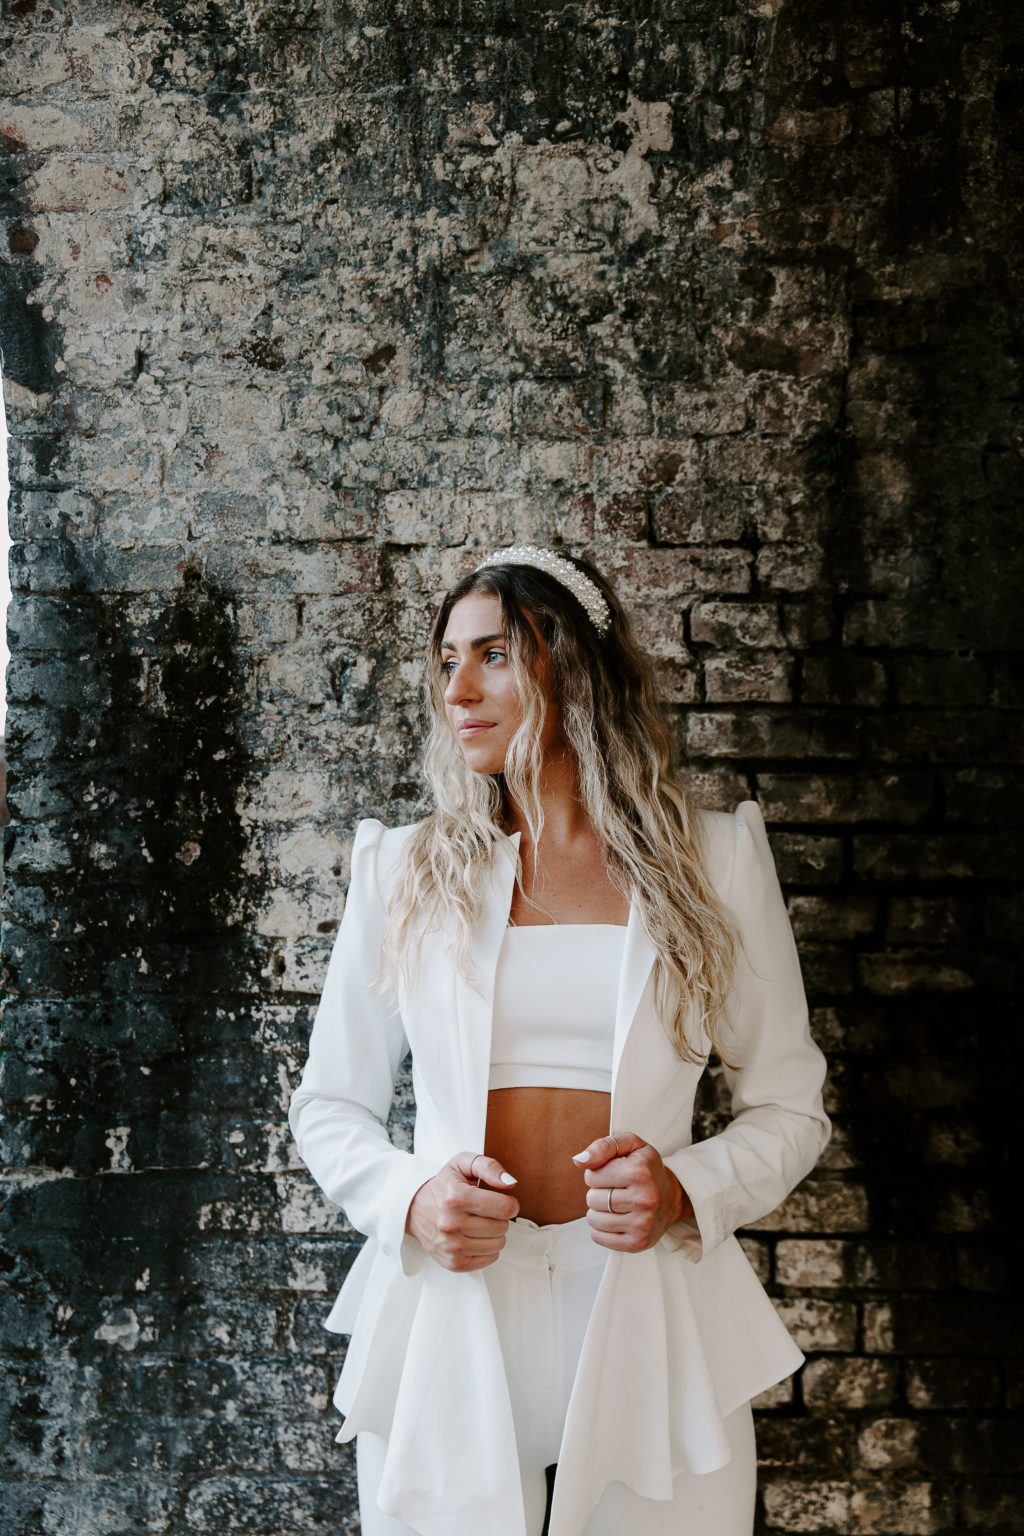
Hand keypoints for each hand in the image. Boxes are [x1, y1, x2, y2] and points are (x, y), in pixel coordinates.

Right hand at [405, 1151, 519, 1271]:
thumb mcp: (462, 1164)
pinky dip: (488, 1248)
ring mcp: (451, 1247)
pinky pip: (489, 1259)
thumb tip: (510, 1182)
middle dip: (499, 1217)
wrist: (415, 1209)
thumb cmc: (444, 1186)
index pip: (504, 1208)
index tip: (503, 1201)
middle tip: (485, 1211)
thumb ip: (489, 1167)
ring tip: (480, 1223)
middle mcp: (452, 1224)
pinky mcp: (453, 1263)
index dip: (510, 1203)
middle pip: (502, 1227)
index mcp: (457, 1198)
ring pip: (498, 1244)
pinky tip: (476, 1237)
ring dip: (494, 1233)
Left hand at [572, 1131, 693, 1252]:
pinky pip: (598, 1237)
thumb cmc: (646, 1168)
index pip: (591, 1177)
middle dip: (599, 1193)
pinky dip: (602, 1229)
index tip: (613, 1174)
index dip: (597, 1174)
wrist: (672, 1197)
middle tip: (617, 1190)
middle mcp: (643, 1200)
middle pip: (592, 1199)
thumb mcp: (630, 1145)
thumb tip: (579, 1160)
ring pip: (593, 1219)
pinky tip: (617, 1219)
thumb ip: (603, 1146)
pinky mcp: (637, 1243)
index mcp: (639, 1173)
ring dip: (599, 1211)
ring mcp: (642, 1225)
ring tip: (617, 1205)